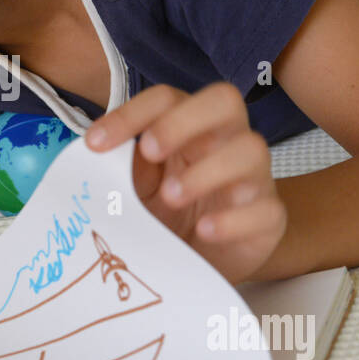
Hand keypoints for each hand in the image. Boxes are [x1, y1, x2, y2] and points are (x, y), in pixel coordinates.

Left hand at [84, 82, 286, 284]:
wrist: (203, 261)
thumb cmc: (166, 215)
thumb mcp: (135, 190)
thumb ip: (120, 168)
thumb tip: (89, 157)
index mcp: (188, 126)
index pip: (166, 98)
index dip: (130, 114)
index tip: (95, 144)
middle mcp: (225, 140)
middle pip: (224, 100)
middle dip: (184, 120)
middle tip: (149, 151)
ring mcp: (253, 177)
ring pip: (252, 149)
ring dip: (208, 170)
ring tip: (172, 197)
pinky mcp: (269, 217)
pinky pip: (266, 208)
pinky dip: (233, 219)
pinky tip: (204, 231)